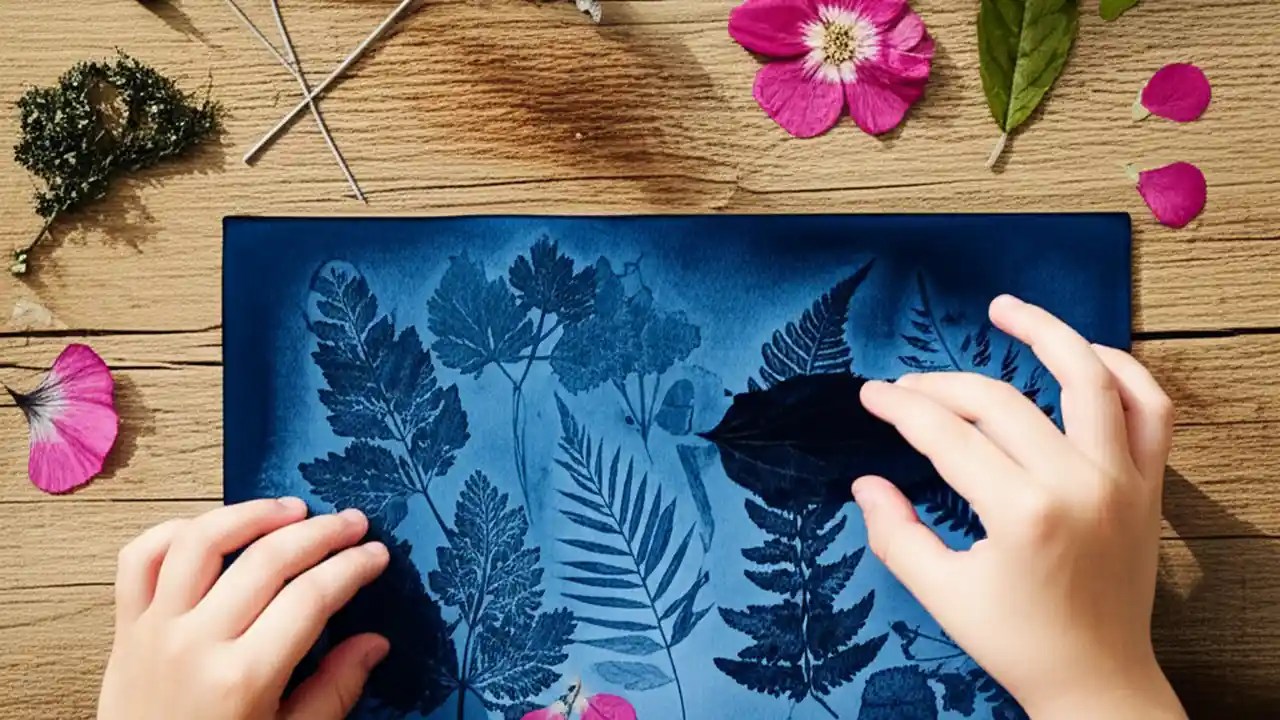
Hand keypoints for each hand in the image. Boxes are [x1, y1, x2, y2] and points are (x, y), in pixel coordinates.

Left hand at [98, 499, 390, 719]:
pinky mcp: (126, 627)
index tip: (376, 555)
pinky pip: (141, 558)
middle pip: (267, 560)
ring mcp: (156, 630)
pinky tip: (213, 528)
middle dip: (321, 533)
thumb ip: (334, 690)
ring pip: (202, 541)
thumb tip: (375, 643)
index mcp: (244, 679)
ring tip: (290, 510)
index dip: (352, 567)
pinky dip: (174, 531)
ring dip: (252, 514)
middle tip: (352, 522)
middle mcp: (197, 644)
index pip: (311, 597)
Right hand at [854, 295, 1184, 718]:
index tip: (871, 396)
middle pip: (999, 401)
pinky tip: (1085, 354)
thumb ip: (896, 533)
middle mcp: (1078, 483)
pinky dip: (1121, 370)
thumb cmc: (1018, 642)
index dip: (900, 409)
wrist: (1096, 680)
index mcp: (1023, 513)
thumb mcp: (942, 594)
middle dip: (940, 385)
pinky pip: (1149, 408)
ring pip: (1088, 377)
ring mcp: (1121, 479)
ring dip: (1046, 333)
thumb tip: (865, 483)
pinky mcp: (1147, 485)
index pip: (947, 435)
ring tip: (1006, 308)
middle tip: (905, 386)